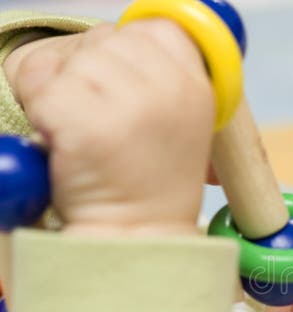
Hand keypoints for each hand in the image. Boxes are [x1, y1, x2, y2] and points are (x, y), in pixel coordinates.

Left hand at [5, 21, 215, 235]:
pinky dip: (38, 109)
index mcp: (194, 84)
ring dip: (62, 93)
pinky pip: (36, 82)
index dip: (128, 54)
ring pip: (68, 59)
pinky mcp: (80, 117)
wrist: (137, 238)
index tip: (129, 94)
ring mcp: (125, 101)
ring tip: (87, 137)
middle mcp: (166, 86)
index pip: (152, 28)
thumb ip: (165, 74)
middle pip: (104, 38)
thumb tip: (128, 35)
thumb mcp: (183, 121)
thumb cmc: (152, 183)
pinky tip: (66, 143)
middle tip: (105, 123)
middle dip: (91, 74)